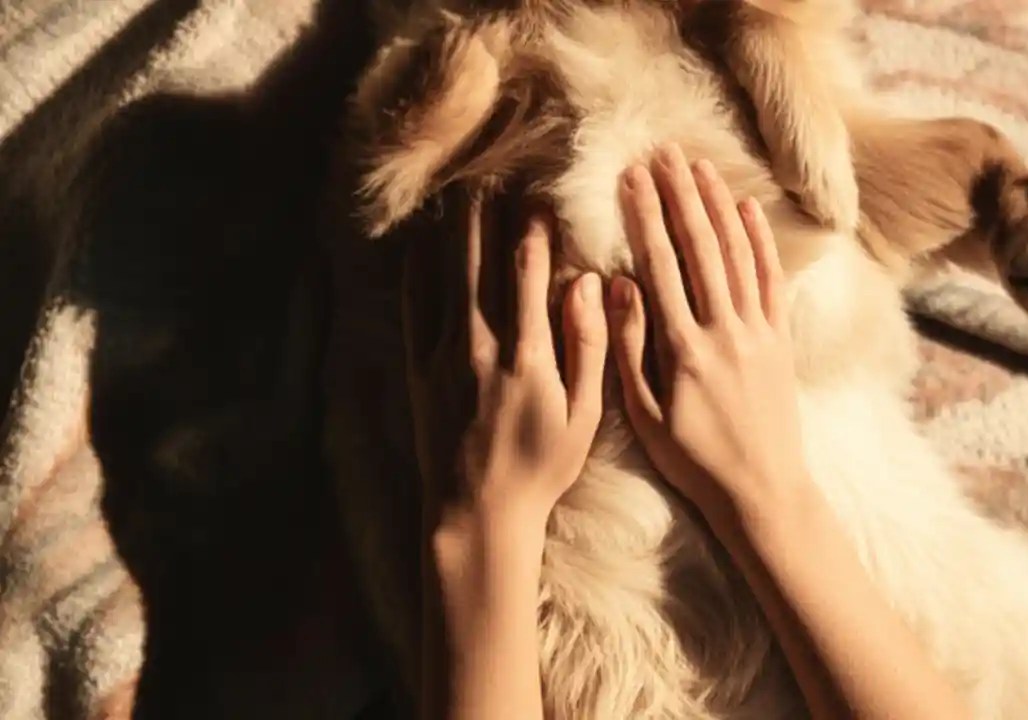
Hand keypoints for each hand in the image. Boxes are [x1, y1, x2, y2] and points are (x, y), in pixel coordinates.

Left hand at [449, 203, 607, 537]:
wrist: (477, 512)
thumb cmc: (540, 467)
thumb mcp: (585, 415)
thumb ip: (588, 346)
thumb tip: (587, 285)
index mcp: (529, 355)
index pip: (529, 273)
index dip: (533, 229)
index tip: (538, 195)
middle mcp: (482, 345)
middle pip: (483, 262)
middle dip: (489, 215)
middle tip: (492, 172)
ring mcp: (445, 355)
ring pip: (448, 276)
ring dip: (455, 230)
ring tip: (462, 190)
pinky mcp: (419, 369)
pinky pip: (415, 307)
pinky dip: (417, 271)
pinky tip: (422, 243)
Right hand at [608, 144, 807, 523]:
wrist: (762, 490)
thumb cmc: (694, 460)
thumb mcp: (644, 415)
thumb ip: (629, 348)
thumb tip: (620, 286)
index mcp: (683, 348)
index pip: (660, 264)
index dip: (644, 215)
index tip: (631, 177)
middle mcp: (723, 330)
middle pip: (700, 246)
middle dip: (679, 195)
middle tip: (662, 153)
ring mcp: (757, 332)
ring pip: (737, 253)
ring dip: (717, 205)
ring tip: (698, 166)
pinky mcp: (780, 340)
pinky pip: (771, 280)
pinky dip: (761, 241)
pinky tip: (747, 209)